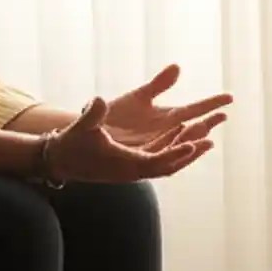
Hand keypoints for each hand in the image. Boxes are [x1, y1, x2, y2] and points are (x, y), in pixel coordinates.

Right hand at [46, 98, 212, 182]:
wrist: (61, 161)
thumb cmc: (71, 144)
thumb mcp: (82, 128)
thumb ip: (93, 115)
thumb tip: (100, 99)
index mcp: (124, 164)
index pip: (156, 162)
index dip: (175, 153)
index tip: (192, 143)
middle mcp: (134, 171)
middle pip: (169, 165)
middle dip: (190, 152)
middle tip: (210, 138)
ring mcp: (135, 171)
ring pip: (168, 164)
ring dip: (187, 153)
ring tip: (208, 139)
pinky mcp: (134, 167)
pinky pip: (160, 161)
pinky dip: (175, 151)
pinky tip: (186, 139)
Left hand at [104, 64, 232, 148]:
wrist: (92, 132)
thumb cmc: (117, 114)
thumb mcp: (139, 97)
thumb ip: (159, 84)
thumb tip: (178, 66)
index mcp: (167, 117)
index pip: (194, 110)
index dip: (211, 104)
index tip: (230, 97)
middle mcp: (165, 133)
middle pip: (190, 129)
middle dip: (206, 125)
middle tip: (222, 117)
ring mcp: (154, 146)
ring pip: (178, 145)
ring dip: (191, 141)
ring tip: (206, 135)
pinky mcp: (142, 158)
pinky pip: (161, 160)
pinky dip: (172, 156)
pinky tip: (181, 150)